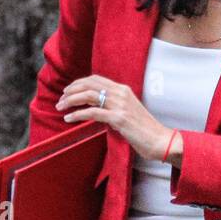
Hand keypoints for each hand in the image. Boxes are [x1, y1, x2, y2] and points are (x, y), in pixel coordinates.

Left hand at [57, 74, 175, 163]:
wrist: (160, 140)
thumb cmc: (144, 130)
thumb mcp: (129, 113)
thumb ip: (115, 107)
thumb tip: (99, 108)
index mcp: (124, 90)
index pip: (97, 79)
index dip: (80, 83)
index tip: (68, 90)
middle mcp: (121, 94)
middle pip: (90, 84)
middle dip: (71, 90)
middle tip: (61, 99)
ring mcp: (120, 105)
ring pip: (89, 96)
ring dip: (71, 101)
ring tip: (61, 107)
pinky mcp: (119, 118)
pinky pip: (93, 113)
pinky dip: (78, 114)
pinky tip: (69, 118)